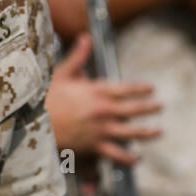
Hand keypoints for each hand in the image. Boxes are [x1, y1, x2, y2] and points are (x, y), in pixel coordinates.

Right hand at [45, 35, 161, 162]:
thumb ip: (78, 56)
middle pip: (133, 109)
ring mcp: (101, 129)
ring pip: (131, 132)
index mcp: (97, 91)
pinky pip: (116, 154)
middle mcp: (103, 110)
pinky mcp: (94, 146)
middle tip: (160, 106)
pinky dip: (128, 158)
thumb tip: (86, 37)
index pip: (126, 88)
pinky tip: (136, 158)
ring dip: (147, 132)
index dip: (141, 88)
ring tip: (158, 131)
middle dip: (149, 107)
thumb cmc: (46, 97)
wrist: (35, 122)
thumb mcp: (62, 73)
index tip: (151, 88)